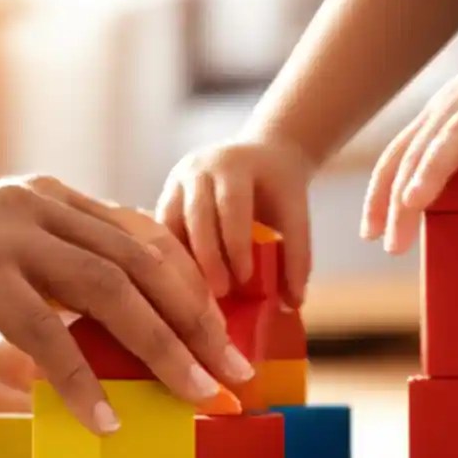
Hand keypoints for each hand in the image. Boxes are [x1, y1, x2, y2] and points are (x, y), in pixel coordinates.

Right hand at [0, 176, 251, 434]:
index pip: (143, 237)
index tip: (224, 339)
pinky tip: (104, 420)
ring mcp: (6, 234)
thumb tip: (124, 312)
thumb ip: (59, 266)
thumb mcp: (5, 257)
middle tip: (232, 374)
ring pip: (107, 292)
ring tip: (197, 397)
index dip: (192, 288)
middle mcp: (37, 205)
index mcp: (51, 198)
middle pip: (140, 262)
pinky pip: (45, 332)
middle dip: (196, 322)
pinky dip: (81, 379)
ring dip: (161, 349)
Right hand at [156, 139, 314, 307]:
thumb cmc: (277, 189)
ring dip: (183, 260)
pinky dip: (171, 257)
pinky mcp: (164, 196)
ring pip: (170, 223)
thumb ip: (297, 254)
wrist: (261, 154)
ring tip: (199, 293)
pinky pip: (160, 231)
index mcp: (235, 165)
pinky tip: (183, 282)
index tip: (246, 278)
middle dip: (208, 257)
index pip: (233, 205)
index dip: (236, 243)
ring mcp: (177, 181)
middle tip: (221, 293)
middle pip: (197, 215)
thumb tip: (293, 303)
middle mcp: (200, 168)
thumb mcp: (294, 213)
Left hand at [362, 30, 457, 253]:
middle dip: (398, 201)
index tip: (370, 234)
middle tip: (392, 244)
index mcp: (438, 118)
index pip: (396, 159)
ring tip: (413, 203)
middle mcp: (453, 108)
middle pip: (416, 156)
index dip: (378, 196)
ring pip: (452, 138)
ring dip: (430, 171)